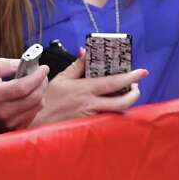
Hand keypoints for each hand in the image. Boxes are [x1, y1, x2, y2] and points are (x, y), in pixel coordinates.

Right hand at [0, 57, 48, 135]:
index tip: (43, 67)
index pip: (22, 87)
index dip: (37, 76)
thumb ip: (4, 65)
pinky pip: (34, 114)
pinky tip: (28, 96)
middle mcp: (2, 113)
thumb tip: (23, 63)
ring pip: (37, 106)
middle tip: (41, 73)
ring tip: (34, 83)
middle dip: (42, 82)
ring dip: (40, 92)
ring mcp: (9, 123)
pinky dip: (35, 102)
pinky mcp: (13, 128)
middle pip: (34, 97)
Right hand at [31, 50, 147, 126]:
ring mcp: (90, 118)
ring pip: (116, 113)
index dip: (130, 77)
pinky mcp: (88, 128)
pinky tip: (113, 107)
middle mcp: (90, 104)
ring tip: (126, 95)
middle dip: (134, 94)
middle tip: (136, 86)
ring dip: (125, 104)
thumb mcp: (60, 79)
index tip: (143, 72)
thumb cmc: (48, 101)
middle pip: (121, 102)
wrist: (35, 123)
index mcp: (85, 89)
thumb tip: (86, 51)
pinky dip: (113, 113)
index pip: (113, 82)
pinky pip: (106, 121)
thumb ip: (77, 66)